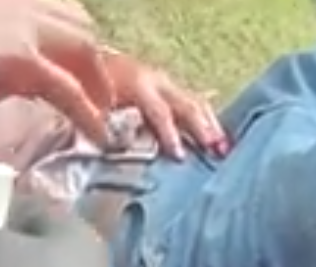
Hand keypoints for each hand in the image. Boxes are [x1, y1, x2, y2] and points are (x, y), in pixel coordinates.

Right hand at [0, 0, 113, 146]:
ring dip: (96, 82)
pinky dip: (85, 112)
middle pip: (71, 20)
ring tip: (102, 113)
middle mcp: (0, 2)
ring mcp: (10, 25)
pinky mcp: (14, 58)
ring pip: (79, 47)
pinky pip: (65, 86)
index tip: (76, 64)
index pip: (43, 5)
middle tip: (98, 91)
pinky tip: (95, 134)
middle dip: (89, 57)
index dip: (63, 31)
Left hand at [103, 51, 226, 159]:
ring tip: (223, 148)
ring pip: (196, 103)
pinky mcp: (170, 88)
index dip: (170, 135)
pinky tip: (217, 137)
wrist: (94, 60)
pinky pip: (195, 102)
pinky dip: (207, 120)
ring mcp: (167, 83)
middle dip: (202, 129)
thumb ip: (106, 126)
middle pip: (187, 105)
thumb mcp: (95, 106)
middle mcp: (158, 81)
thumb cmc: (92, 89)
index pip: (160, 112)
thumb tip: (117, 148)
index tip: (179, 157)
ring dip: (210, 126)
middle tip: (216, 151)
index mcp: (139, 85)